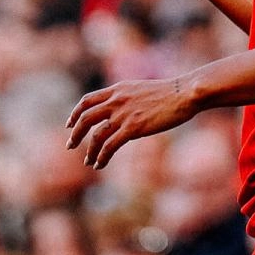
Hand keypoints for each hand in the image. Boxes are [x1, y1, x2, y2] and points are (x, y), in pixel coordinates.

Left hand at [66, 78, 196, 168]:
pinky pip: (110, 145)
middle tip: (71, 146)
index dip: (75, 113)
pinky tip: (100, 164)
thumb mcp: (142, 90)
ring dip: (90, 150)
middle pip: (85, 118)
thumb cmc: (170, 93)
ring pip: (96, 135)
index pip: (87, 100)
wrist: (184, 93)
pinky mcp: (133, 128)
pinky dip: (102, 157)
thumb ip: (128, 99)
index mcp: (118, 89)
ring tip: (88, 162)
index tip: (70, 124)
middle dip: (75, 134)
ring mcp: (124, 114)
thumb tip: (122, 114)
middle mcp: (116, 100)